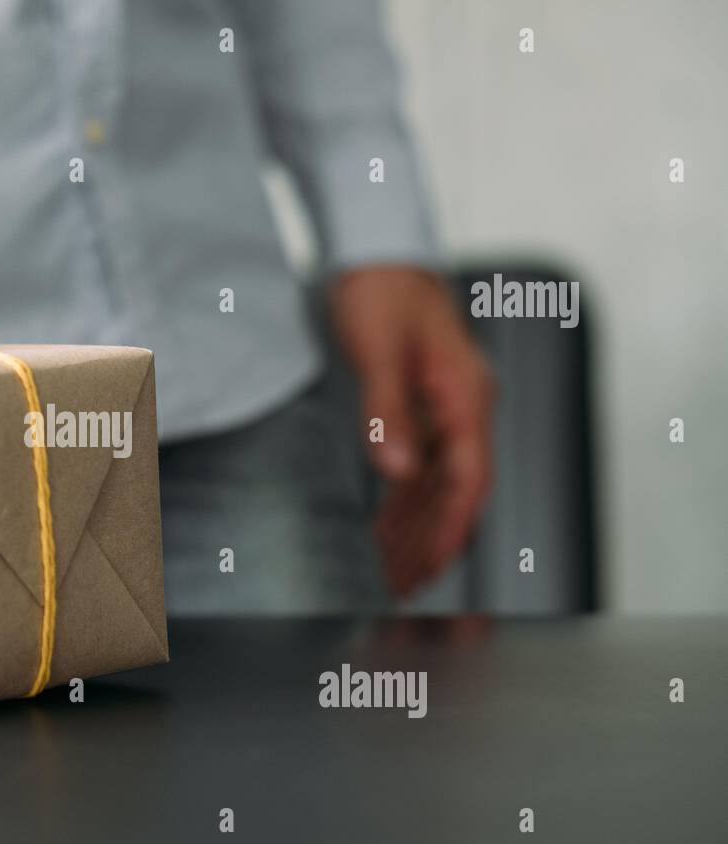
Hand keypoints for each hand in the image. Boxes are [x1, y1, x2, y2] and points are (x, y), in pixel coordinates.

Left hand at [331, 266, 494, 598]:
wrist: (378, 253)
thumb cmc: (381, 290)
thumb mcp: (378, 349)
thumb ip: (386, 410)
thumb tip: (398, 470)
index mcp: (465, 397)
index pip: (468, 478)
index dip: (451, 527)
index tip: (432, 567)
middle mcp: (462, 410)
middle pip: (453, 492)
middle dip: (431, 543)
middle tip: (404, 588)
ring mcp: (444, 413)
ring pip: (435, 487)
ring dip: (415, 530)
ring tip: (393, 574)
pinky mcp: (421, 411)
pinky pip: (418, 470)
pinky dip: (402, 504)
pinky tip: (385, 532)